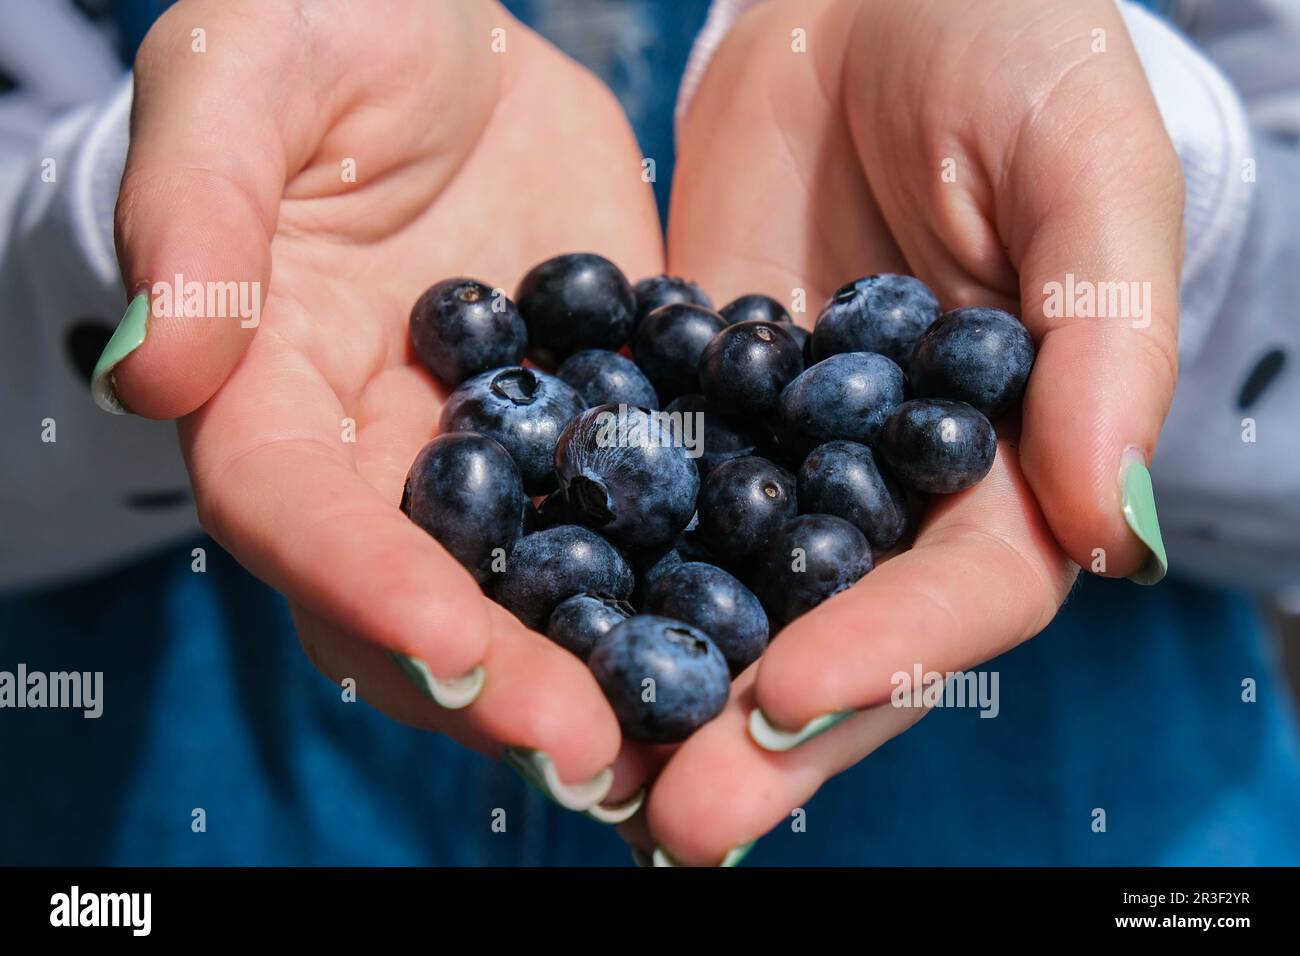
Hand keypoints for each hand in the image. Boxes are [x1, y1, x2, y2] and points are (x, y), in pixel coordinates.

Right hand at [107, 0, 661, 804]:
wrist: (451, 36)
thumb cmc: (321, 31)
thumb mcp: (246, 80)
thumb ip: (197, 213)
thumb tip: (151, 371)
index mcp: (276, 397)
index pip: (300, 518)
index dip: (365, 589)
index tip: (450, 646)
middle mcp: (388, 458)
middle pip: (428, 600)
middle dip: (503, 682)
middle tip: (596, 752)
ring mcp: (504, 455)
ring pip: (543, 590)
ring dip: (608, 671)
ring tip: (686, 740)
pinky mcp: (603, 425)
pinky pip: (647, 513)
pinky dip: (697, 575)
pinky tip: (767, 628)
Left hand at [621, 0, 1181, 862]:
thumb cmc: (1019, 51)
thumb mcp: (1085, 170)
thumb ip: (1105, 343)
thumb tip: (1109, 528)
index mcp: (1007, 463)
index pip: (960, 596)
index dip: (885, 657)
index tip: (789, 697)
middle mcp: (887, 487)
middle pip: (832, 635)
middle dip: (760, 734)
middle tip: (672, 820)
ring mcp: (779, 454)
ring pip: (724, 597)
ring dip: (660, 689)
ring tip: (588, 769)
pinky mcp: (688, 404)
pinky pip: (638, 496)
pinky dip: (589, 566)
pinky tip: (524, 626)